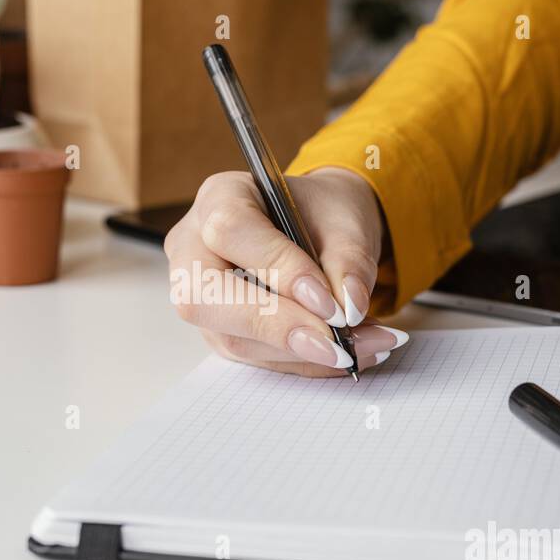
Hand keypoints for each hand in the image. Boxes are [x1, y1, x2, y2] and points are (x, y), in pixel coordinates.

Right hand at [164, 167, 408, 376]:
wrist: (319, 228)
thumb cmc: (322, 214)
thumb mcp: (345, 220)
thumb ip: (348, 259)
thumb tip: (349, 308)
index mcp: (219, 197)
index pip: (230, 232)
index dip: (278, 270)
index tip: (331, 303)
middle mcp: (194, 248)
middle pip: (204, 297)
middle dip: (276, 328)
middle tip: (339, 346)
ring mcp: (201, 297)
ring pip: (234, 339)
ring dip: (305, 353)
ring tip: (365, 346)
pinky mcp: (221, 332)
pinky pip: (257, 359)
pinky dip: (308, 362)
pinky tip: (350, 354)